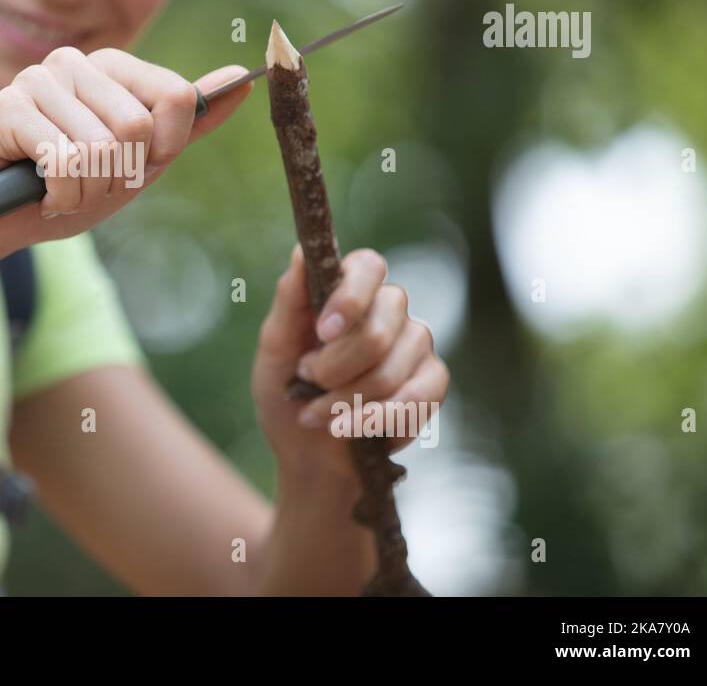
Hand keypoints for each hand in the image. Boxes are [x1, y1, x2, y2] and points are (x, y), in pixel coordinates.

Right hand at [0, 46, 252, 260]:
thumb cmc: (63, 191)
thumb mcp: (139, 162)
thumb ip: (188, 123)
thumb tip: (243, 80)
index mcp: (112, 67)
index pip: (175, 96)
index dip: (162, 149)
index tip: (131, 167)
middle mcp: (74, 61)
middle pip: (139, 126)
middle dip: (119, 176)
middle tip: (87, 185)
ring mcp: (36, 80)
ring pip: (101, 148)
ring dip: (86, 192)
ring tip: (59, 191)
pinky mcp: (4, 108)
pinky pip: (63, 161)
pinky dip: (60, 196)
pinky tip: (40, 194)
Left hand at [251, 245, 448, 479]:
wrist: (306, 454)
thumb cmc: (286, 392)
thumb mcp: (274, 349)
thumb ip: (289, 302)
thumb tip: (301, 252)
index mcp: (350, 289)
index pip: (368, 267)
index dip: (350, 299)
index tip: (322, 332)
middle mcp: (389, 309)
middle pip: (379, 328)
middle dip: (334, 367)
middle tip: (307, 380)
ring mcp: (416, 344)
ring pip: (391, 370)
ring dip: (346, 401)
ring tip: (316, 413)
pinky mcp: (432, 383)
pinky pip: (416, 399)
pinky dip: (375, 421)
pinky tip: (347, 430)